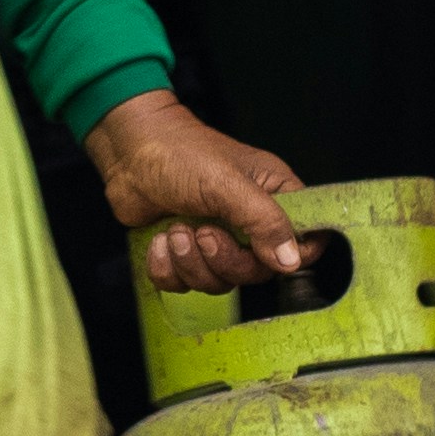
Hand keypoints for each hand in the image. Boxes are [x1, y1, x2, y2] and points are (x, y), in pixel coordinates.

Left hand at [89, 89, 305, 294]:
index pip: (307, 241)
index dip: (293, 256)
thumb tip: (291, 260)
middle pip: (257, 272)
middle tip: (202, 233)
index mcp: (273, 197)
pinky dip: (167, 269)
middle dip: (224, 260)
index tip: (265, 253)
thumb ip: (263, 220)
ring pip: (219, 282)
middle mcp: (250, 222)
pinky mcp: (185, 252)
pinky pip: (184, 284)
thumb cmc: (179, 152)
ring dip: (191, 263)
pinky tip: (159, 240)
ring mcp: (217, 239)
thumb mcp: (226, 182)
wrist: (127, 150)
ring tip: (176, 230)